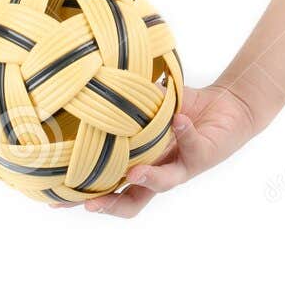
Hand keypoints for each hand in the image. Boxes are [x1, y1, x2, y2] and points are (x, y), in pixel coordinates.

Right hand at [70, 82, 256, 217]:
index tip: (55, 201)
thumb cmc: (186, 107)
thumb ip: (128, 101)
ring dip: (148, 178)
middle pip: (132, 203)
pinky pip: (192, 144)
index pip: (109, 189)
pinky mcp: (204, 154)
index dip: (84, 198)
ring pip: (164, 183)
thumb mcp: (152, 106)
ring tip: (134, 172)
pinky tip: (178, 119)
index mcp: (142, 165)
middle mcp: (160, 172)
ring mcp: (182, 167)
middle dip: (110, 206)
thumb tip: (95, 79)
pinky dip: (184, 132)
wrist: (229, 105)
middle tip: (88, 204)